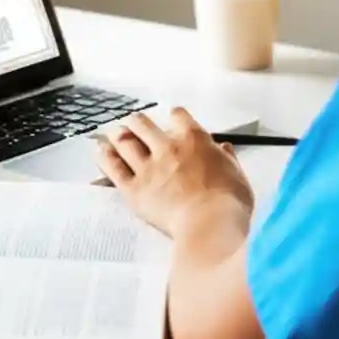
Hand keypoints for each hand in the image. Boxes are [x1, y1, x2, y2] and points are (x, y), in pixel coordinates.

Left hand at [98, 109, 255, 238]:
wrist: (210, 223)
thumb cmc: (227, 203)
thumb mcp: (237, 174)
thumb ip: (227, 159)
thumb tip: (225, 151)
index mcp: (195, 140)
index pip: (179, 117)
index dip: (175, 115)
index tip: (173, 117)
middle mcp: (168, 148)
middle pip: (144, 124)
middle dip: (138, 122)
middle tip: (136, 123)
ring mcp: (149, 167)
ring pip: (125, 141)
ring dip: (118, 135)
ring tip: (114, 133)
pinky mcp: (135, 189)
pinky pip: (114, 168)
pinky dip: (106, 158)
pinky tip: (102, 152)